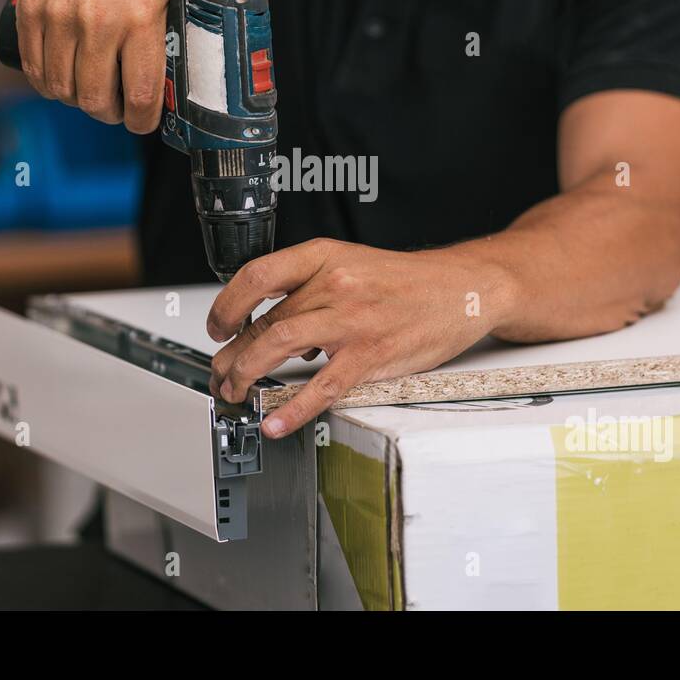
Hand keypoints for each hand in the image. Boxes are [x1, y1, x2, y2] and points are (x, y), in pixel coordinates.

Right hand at [14, 0, 180, 131]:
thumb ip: (171, 37)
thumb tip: (176, 87)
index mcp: (142, 18)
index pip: (140, 95)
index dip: (141, 121)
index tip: (142, 121)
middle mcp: (99, 20)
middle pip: (95, 100)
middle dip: (109, 113)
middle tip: (116, 106)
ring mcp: (60, 16)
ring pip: (63, 90)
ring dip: (78, 99)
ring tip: (91, 88)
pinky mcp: (32, 11)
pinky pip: (35, 70)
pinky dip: (49, 83)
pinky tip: (64, 77)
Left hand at [206, 238, 514, 437]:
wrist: (462, 289)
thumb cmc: (406, 283)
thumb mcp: (351, 265)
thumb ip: (310, 290)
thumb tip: (271, 328)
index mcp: (324, 257)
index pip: (256, 275)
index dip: (226, 304)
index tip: (217, 326)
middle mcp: (333, 283)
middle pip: (263, 319)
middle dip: (231, 354)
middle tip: (221, 375)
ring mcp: (352, 319)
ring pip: (277, 345)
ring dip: (246, 374)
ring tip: (237, 392)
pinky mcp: (371, 354)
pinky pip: (322, 386)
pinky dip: (292, 408)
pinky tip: (276, 422)